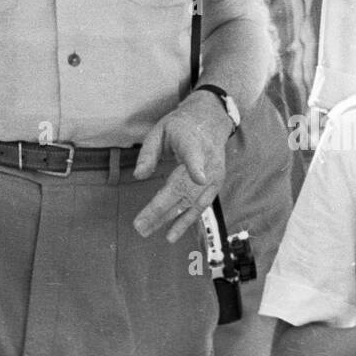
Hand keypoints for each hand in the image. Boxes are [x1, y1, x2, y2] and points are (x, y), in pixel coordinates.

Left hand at [132, 91, 232, 241]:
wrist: (211, 121)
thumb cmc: (181, 126)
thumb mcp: (160, 129)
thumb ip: (149, 152)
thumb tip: (140, 176)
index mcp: (193, 142)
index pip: (195, 155)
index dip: (196, 167)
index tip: (199, 179)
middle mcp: (208, 161)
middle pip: (185, 188)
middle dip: (163, 209)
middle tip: (139, 225)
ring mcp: (214, 175)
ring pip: (191, 201)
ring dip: (170, 220)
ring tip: (148, 231)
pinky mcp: (215, 185)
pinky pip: (200, 206)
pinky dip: (185, 221)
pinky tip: (171, 234)